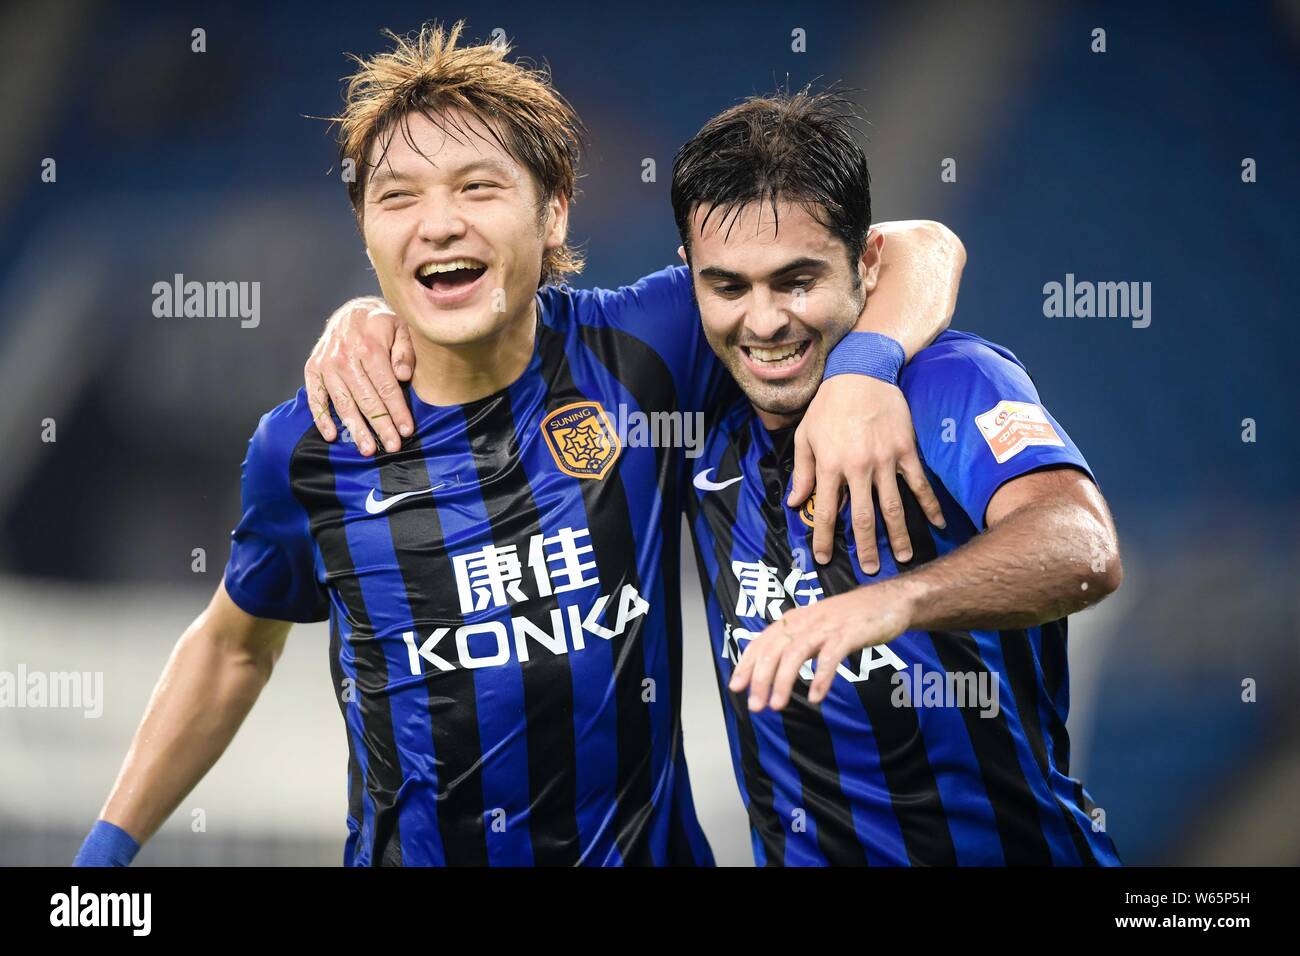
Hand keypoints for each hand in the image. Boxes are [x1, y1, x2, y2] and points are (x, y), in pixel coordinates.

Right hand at [304, 297, 415, 454]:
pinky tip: (332, 436)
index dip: (397, 411)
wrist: (352, 312)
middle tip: (392, 446)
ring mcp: (326, 365)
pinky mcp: (312, 369)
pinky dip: (321, 418)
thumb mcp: (401, 327)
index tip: (407, 430)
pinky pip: (315, 398)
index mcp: (369, 347)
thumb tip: (404, 375)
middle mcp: (344, 357)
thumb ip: (405, 350)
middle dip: (381, 426)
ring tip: (367, 449)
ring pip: (343, 403)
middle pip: (366, 399)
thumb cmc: (382, 324)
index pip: (386, 387)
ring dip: (355, 429)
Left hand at [728, 584, 911, 711]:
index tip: (735, 687)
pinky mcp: (849, 633)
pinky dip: (820, 677)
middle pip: (774, 650)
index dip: (746, 663)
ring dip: (783, 681)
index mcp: (795, 620)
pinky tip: (816, 697)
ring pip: (796, 653)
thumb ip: (797, 642)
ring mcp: (827, 626)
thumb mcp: (817, 626)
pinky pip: (830, 656)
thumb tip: (774, 668)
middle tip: (755, 706)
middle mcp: (806, 621)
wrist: (889, 601)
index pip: (762, 641)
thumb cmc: (851, 618)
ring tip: (777, 705)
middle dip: (760, 679)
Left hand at [788, 376, 944, 573]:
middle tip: (871, 569)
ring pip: (893, 506)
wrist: (860, 373)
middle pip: (863, 517)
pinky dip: (929, 504)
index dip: (825, 539)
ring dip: (898, 535)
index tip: (824, 558)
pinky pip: (919, 483)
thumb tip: (796, 503)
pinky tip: (937, 522)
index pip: (826, 512)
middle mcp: (858, 468)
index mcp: (831, 466)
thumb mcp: (806, 436)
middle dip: (866, 547)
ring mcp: (885, 461)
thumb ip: (802, 471)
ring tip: (904, 557)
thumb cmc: (827, 405)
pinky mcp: (906, 450)